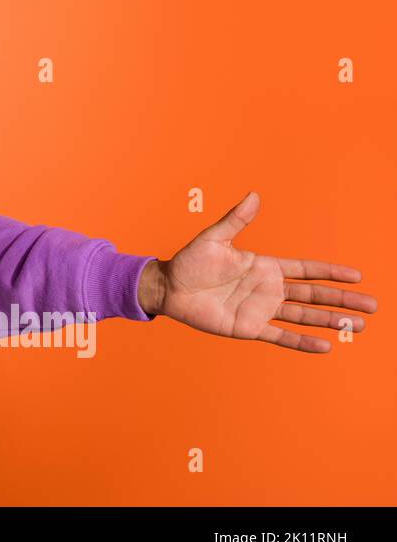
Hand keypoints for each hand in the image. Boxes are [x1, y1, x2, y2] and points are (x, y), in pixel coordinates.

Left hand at [140, 191, 376, 352]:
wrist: (169, 288)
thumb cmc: (189, 262)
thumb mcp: (214, 239)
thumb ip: (236, 220)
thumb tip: (254, 195)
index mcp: (265, 267)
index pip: (307, 270)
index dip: (331, 272)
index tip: (357, 276)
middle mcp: (268, 289)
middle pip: (314, 296)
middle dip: (343, 300)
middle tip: (373, 305)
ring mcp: (261, 310)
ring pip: (304, 317)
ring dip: (331, 321)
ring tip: (358, 326)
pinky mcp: (249, 328)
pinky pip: (281, 336)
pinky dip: (302, 342)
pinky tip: (325, 346)